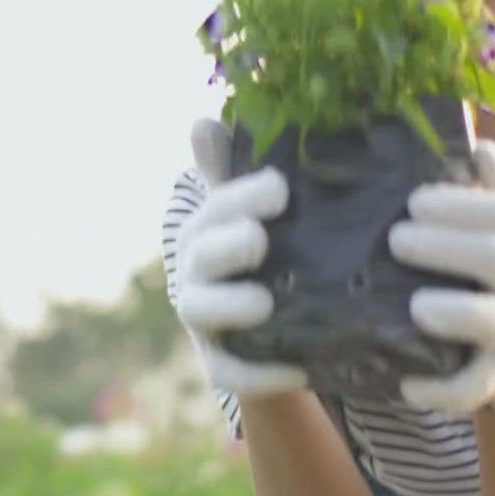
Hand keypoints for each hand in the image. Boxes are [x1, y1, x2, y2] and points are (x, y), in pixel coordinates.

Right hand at [172, 119, 309, 398]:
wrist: (267, 329)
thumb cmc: (262, 257)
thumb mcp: (249, 215)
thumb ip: (231, 171)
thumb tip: (200, 121)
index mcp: (205, 230)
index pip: (217, 208)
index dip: (242, 197)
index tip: (281, 189)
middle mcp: (195, 274)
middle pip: (202, 256)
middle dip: (228, 246)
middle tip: (260, 240)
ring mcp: (205, 321)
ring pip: (204, 312)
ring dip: (231, 307)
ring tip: (265, 304)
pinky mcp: (221, 363)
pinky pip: (233, 372)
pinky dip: (262, 373)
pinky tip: (299, 369)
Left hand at [387, 139, 494, 413]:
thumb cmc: (476, 268)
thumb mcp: (483, 222)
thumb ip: (478, 180)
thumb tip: (471, 125)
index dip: (456, 203)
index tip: (412, 200)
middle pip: (493, 256)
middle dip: (443, 247)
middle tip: (394, 240)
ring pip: (490, 320)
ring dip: (453, 312)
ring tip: (415, 306)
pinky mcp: (493, 375)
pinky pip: (472, 387)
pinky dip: (441, 390)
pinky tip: (407, 387)